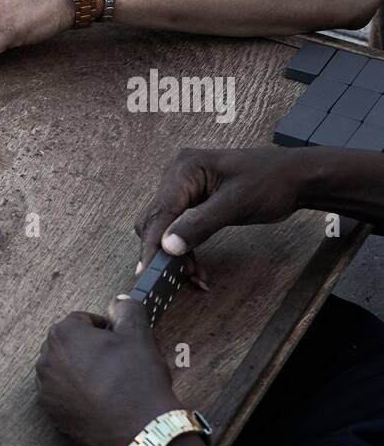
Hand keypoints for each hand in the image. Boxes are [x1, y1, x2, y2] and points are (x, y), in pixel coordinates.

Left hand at [35, 298, 182, 445]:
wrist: (139, 430)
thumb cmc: (137, 380)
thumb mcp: (138, 334)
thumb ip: (126, 310)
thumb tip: (119, 302)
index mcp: (62, 334)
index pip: (81, 320)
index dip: (104, 329)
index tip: (119, 341)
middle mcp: (46, 360)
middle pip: (69, 345)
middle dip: (90, 349)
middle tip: (117, 362)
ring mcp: (46, 389)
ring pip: (65, 370)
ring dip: (82, 372)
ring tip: (110, 383)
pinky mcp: (51, 413)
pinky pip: (63, 395)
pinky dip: (78, 394)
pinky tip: (101, 401)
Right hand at [134, 148, 306, 281]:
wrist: (297, 177)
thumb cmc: (273, 181)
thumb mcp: (236, 204)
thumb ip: (199, 225)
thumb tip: (167, 246)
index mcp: (186, 168)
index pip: (160, 211)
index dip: (153, 243)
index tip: (149, 269)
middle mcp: (179, 176)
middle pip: (156, 220)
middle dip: (164, 251)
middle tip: (176, 276)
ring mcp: (185, 188)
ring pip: (165, 227)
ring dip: (175, 253)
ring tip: (193, 273)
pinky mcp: (193, 201)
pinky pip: (179, 227)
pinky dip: (185, 247)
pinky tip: (195, 264)